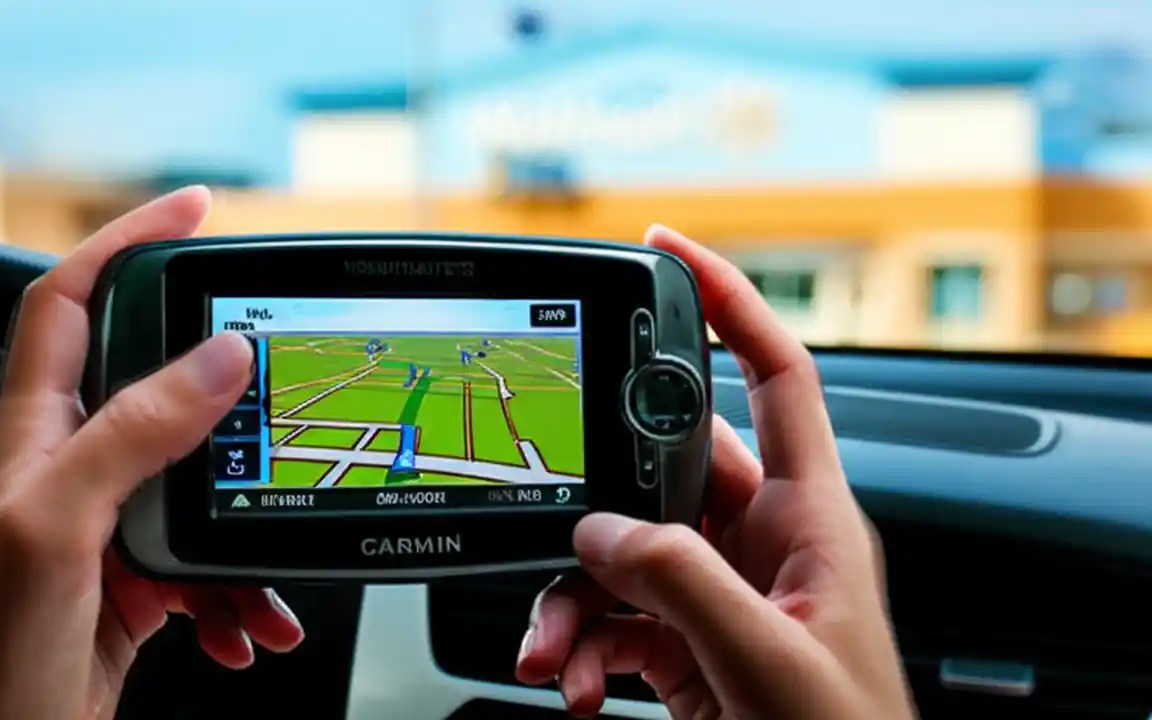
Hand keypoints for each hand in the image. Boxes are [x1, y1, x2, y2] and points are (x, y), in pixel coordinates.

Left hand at [0, 187, 303, 719]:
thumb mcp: (59, 531)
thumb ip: (134, 436)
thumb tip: (218, 359)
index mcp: (33, 432)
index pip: (71, 301)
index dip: (127, 242)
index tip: (194, 212)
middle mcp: (67, 468)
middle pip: (160, 392)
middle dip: (228, 405)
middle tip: (284, 402)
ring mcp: (102, 528)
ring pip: (199, 491)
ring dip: (244, 535)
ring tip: (265, 585)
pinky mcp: (131, 586)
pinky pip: (205, 566)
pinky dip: (237, 594)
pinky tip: (246, 628)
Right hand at [515, 225, 914, 718]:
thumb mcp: (770, 666)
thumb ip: (686, 587)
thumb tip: (602, 530)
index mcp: (811, 520)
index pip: (778, 376)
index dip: (730, 302)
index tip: (667, 249)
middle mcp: (761, 543)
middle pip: (659, 474)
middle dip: (594, 504)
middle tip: (552, 528)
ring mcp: (718, 593)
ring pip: (620, 552)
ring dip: (570, 597)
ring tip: (549, 652)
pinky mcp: (685, 642)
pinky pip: (613, 614)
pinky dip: (578, 643)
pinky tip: (572, 683)